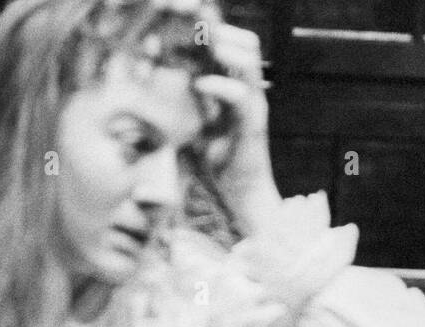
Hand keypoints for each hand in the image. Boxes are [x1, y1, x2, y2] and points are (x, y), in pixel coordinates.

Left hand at [192, 21, 281, 236]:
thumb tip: (170, 88)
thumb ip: (190, 106)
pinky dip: (217, 84)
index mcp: (238, 91)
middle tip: (195, 36)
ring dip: (223, 48)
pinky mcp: (252, 124)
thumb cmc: (220, 168)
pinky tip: (199, 87)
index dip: (210, 34)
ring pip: (250, 56)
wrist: (243, 197)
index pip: (232, 47)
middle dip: (221, 32)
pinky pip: (239, 93)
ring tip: (203, 53)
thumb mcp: (197, 129)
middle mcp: (250, 93)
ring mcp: (254, 106)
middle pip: (248, 42)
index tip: (181, 34)